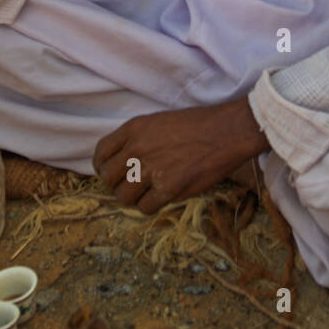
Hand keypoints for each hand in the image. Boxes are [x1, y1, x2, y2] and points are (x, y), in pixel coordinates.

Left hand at [93, 96, 269, 214]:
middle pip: (108, 178)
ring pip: (124, 196)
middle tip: (131, 186)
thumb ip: (138, 139)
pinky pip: (145, 207)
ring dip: (133, 198)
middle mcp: (137, 148)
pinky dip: (150, 206)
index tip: (110, 173)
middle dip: (117, 184)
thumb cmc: (198, 124)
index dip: (102, 167)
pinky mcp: (168, 188)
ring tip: (147, 193)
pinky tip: (160, 198)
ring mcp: (152, 169)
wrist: (227, 131)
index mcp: (134, 128)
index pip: (101, 153)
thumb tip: (122, 162)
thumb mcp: (159, 121)